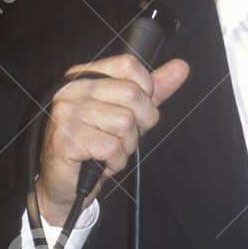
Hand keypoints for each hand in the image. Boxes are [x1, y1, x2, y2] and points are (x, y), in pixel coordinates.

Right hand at [36, 51, 189, 225]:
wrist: (66, 183)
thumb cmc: (96, 146)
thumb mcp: (128, 113)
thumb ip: (153, 91)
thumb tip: (181, 67)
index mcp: (85, 77)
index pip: (128, 65)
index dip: (145, 90)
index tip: (138, 110)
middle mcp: (72, 90)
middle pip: (131, 93)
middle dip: (141, 122)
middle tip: (125, 137)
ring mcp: (67, 114)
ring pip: (125, 123)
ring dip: (126, 146)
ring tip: (109, 151)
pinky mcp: (66, 140)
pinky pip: (112, 147)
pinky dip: (115, 162)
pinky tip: (102, 163)